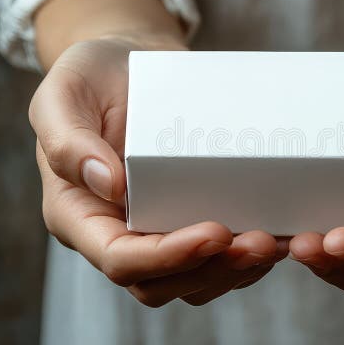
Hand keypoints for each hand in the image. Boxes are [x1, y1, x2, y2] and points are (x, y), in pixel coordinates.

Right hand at [30, 37, 286, 306]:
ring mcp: (153, 229)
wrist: (127, 61)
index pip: (119, 259)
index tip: (215, 233)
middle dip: (212, 270)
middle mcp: (115, 232)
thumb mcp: (63, 92)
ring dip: (236, 270)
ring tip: (275, 242)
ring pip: (194, 280)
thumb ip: (68, 139)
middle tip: (261, 241)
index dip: (167, 258)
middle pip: (160, 283)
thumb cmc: (90, 75)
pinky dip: (248, 257)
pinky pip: (216, 258)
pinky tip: (280, 235)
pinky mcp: (186, 218)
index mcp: (78, 214)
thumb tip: (109, 187)